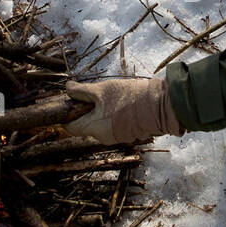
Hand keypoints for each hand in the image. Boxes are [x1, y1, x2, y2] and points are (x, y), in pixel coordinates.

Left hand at [64, 78, 183, 143]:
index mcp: (93, 127)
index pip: (71, 127)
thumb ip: (82, 91)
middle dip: (87, 112)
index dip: (67, 115)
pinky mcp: (128, 135)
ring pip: (101, 126)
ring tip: (110, 98)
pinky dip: (113, 117)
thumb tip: (68, 88)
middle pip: (86, 126)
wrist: (158, 106)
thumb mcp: (102, 90)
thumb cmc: (128, 98)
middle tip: (93, 96)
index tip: (70, 104)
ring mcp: (116, 138)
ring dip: (101, 114)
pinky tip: (121, 105)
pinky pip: (113, 127)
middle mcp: (103, 137)